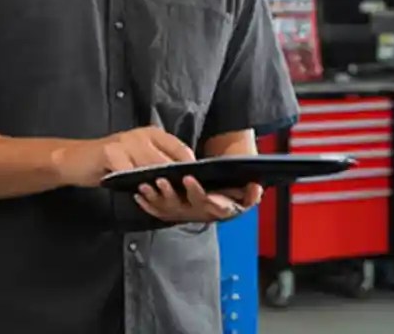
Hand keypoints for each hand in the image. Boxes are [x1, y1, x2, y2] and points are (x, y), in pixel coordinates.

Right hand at [53, 126, 195, 187]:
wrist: (75, 160)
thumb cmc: (109, 162)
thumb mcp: (137, 159)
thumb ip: (157, 164)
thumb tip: (183, 181)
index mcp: (152, 134)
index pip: (181, 148)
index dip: (190, 168)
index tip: (195, 185)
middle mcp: (142, 134)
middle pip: (168, 159)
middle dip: (176, 179)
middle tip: (182, 198)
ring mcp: (126, 142)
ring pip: (151, 166)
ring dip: (157, 184)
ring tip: (163, 198)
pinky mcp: (111, 152)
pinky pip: (129, 172)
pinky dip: (135, 185)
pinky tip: (138, 194)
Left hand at [134, 177, 262, 223]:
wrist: (226, 184)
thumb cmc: (235, 183)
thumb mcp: (249, 187)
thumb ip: (252, 191)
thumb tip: (255, 189)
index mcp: (221, 208)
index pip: (210, 204)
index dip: (198, 193)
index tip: (189, 179)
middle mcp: (201, 214)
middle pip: (184, 207)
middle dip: (171, 195)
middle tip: (162, 179)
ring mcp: (186, 213)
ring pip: (168, 209)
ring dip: (155, 198)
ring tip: (145, 185)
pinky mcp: (174, 212)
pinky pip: (158, 211)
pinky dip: (147, 204)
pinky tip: (138, 194)